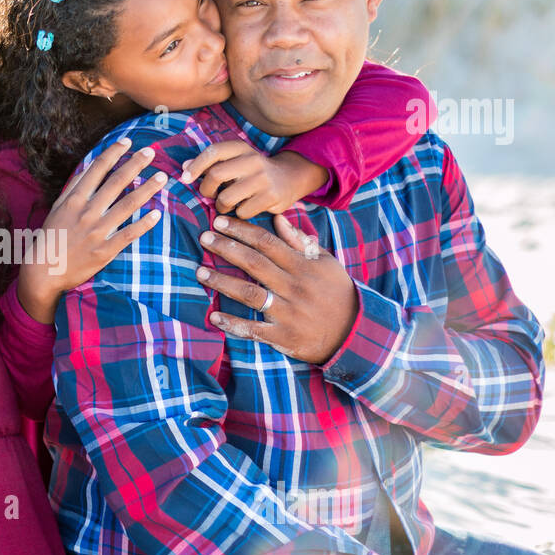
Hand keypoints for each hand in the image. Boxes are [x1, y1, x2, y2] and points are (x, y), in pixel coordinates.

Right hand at [16, 137, 167, 323]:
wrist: (43, 272)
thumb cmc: (50, 239)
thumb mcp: (57, 209)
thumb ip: (74, 189)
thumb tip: (89, 169)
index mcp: (74, 199)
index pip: (97, 169)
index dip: (114, 153)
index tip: (128, 142)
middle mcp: (87, 212)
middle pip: (116, 182)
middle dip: (136, 164)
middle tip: (151, 153)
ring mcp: (97, 231)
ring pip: (127, 205)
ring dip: (147, 189)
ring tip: (162, 177)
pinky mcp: (105, 251)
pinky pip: (129, 234)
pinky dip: (144, 223)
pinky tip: (157, 214)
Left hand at [179, 142, 327, 218]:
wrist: (290, 178)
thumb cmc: (251, 171)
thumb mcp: (234, 161)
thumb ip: (209, 163)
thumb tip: (183, 167)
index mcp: (241, 148)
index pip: (213, 151)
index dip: (196, 165)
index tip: (185, 178)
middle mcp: (253, 160)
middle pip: (216, 175)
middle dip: (206, 189)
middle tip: (209, 195)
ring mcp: (263, 179)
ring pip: (226, 198)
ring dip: (221, 206)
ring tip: (227, 204)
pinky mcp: (271, 197)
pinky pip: (241, 212)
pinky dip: (238, 214)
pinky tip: (244, 208)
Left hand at [196, 213, 356, 364]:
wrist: (355, 332)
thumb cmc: (337, 292)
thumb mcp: (326, 263)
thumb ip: (300, 241)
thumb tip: (278, 218)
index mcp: (303, 266)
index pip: (267, 243)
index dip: (242, 230)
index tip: (220, 222)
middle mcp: (293, 287)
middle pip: (254, 263)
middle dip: (226, 248)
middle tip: (204, 238)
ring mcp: (288, 312)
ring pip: (249, 294)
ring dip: (222, 282)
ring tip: (199, 272)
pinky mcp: (284, 336)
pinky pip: (254, 329)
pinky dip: (233, 323)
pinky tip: (214, 316)